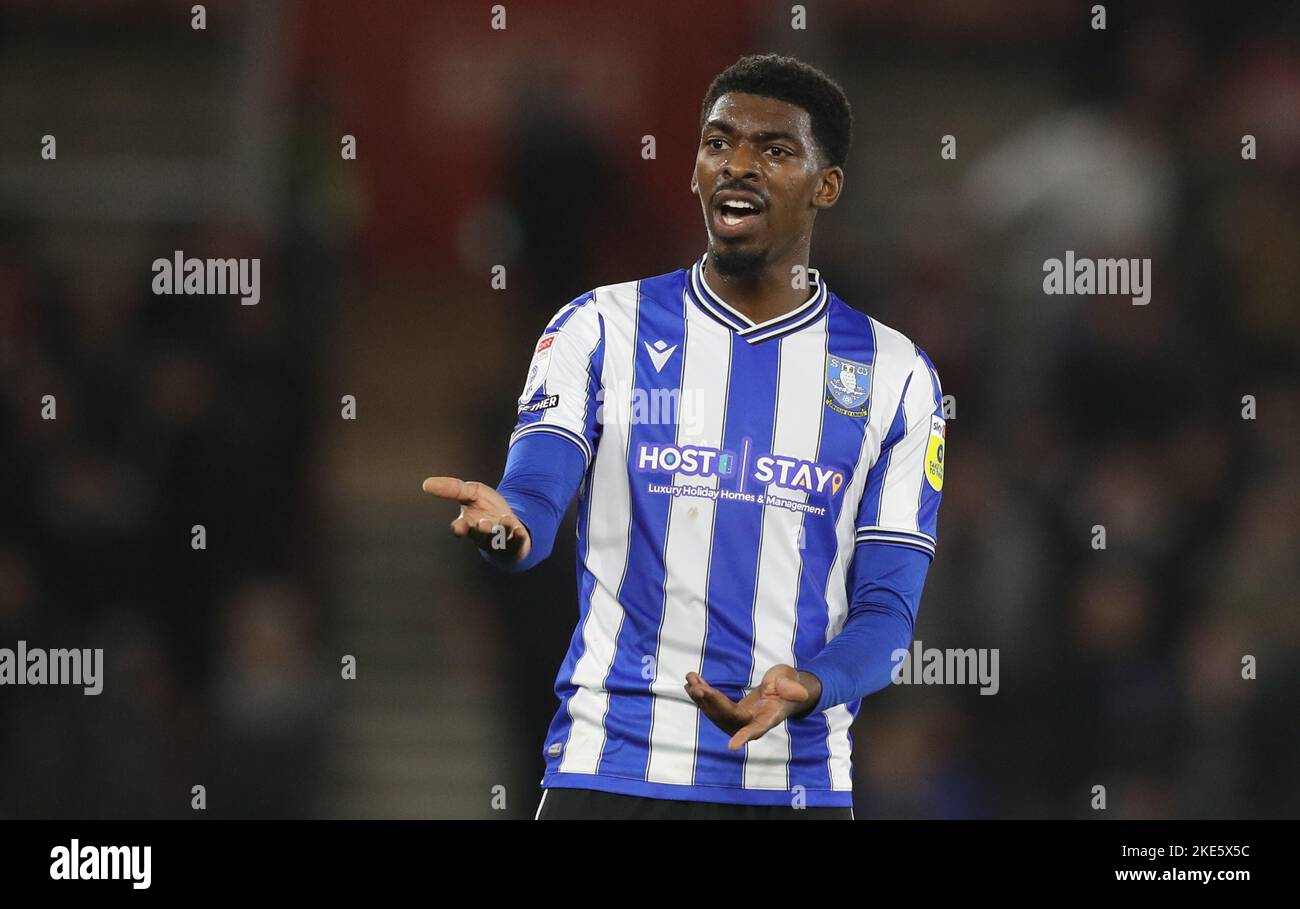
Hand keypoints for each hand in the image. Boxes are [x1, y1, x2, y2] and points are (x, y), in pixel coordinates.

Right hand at [422, 476, 531, 562]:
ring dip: (500, 531)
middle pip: (479, 536)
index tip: (459, 526)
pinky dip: (517, 537)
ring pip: (497, 539)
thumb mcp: (471, 492)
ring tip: (504, 520)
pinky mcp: (515, 543)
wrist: (508, 520)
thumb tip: (426, 484)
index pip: (460, 529)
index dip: (460, 528)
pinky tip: (519, 530)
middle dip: (481, 530)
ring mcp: (498, 541)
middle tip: (483, 523)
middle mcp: (481, 535)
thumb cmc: (486, 507)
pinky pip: (516, 543)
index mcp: (468, 524)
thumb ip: (452, 488)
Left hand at [685, 664, 821, 750]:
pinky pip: (713, 706)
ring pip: (716, 713)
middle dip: (712, 702)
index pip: (756, 730)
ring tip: (690, 680)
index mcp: (768, 719)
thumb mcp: (793, 685)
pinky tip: (691, 684)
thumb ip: (792, 688)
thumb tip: (795, 691)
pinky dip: (702, 695)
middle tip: (697, 688)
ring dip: (701, 697)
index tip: (732, 746)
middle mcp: (751, 723)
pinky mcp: (730, 713)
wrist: (782, 692)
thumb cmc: (789, 688)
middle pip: (728, 717)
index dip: (744, 737)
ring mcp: (739, 720)